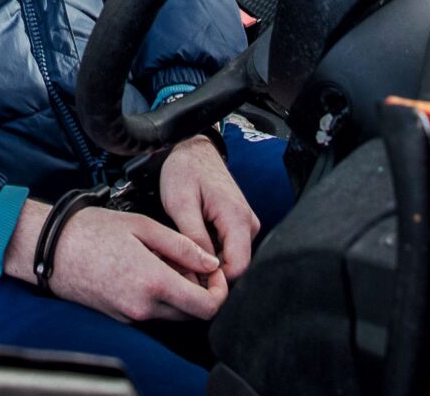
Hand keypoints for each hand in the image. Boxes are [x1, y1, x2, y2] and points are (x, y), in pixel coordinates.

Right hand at [6, 202, 224, 323]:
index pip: (206, 306)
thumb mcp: (142, 226)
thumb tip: (211, 262)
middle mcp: (144, 307)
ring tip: (164, 260)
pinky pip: (153, 312)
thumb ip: (182, 245)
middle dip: (200, 289)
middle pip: (192, 313)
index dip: (219, 290)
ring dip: (180, 292)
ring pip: (173, 313)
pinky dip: (160, 295)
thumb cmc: (93, 230)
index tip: (214, 270)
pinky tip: (147, 268)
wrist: (51, 249)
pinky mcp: (121, 316)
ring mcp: (131, 315)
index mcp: (153, 283)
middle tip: (190, 260)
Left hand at [158, 136, 260, 282]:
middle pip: (236, 266)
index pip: (239, 268)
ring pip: (231, 259)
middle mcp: (249, 223)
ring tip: (183, 252)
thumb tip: (204, 269)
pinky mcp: (239, 224)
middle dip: (210, 273)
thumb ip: (194, 238)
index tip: (190, 279)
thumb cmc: (184, 171)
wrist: (192, 149)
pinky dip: (211, 252)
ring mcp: (246, 224)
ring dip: (209, 263)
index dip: (215, 280)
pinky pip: (229, 249)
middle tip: (181, 266)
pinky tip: (192, 245)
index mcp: (237, 218)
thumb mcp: (180, 204)